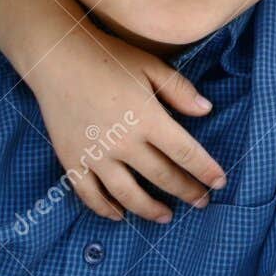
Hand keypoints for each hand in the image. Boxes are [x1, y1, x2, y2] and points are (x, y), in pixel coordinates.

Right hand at [29, 26, 226, 222]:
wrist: (56, 58)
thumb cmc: (109, 58)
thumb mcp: (150, 66)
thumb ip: (180, 90)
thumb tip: (207, 110)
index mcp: (147, 118)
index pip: (185, 153)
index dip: (205, 170)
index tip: (219, 182)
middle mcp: (123, 142)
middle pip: (162, 176)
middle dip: (186, 192)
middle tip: (202, 203)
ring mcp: (95, 154)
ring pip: (127, 194)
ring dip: (150, 209)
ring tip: (167, 217)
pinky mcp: (72, 160)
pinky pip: (89, 194)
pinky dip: (105, 209)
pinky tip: (120, 215)